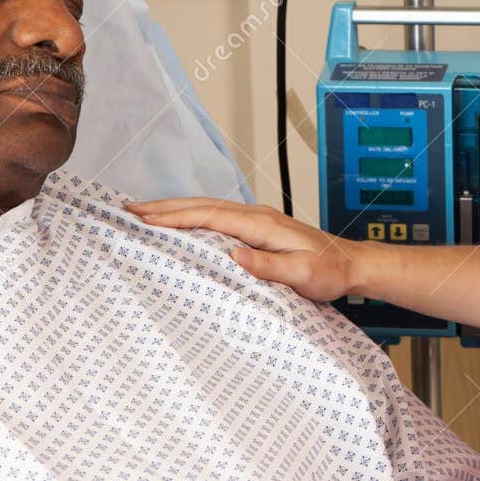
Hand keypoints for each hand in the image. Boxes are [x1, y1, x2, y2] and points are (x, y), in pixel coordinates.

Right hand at [124, 198, 363, 302]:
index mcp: (263, 224)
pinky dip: (191, 217)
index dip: (175, 217)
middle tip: (128, 210)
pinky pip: (216, 218)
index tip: (145, 219)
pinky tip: (178, 224)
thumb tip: (234, 255)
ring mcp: (256, 220)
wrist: (351, 265)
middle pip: (202, 205)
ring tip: (143, 214)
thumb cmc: (330, 272)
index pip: (210, 215)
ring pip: (206, 209)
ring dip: (174, 210)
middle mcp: (257, 216)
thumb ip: (270, 266)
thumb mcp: (304, 274)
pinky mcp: (256, 228)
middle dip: (164, 207)